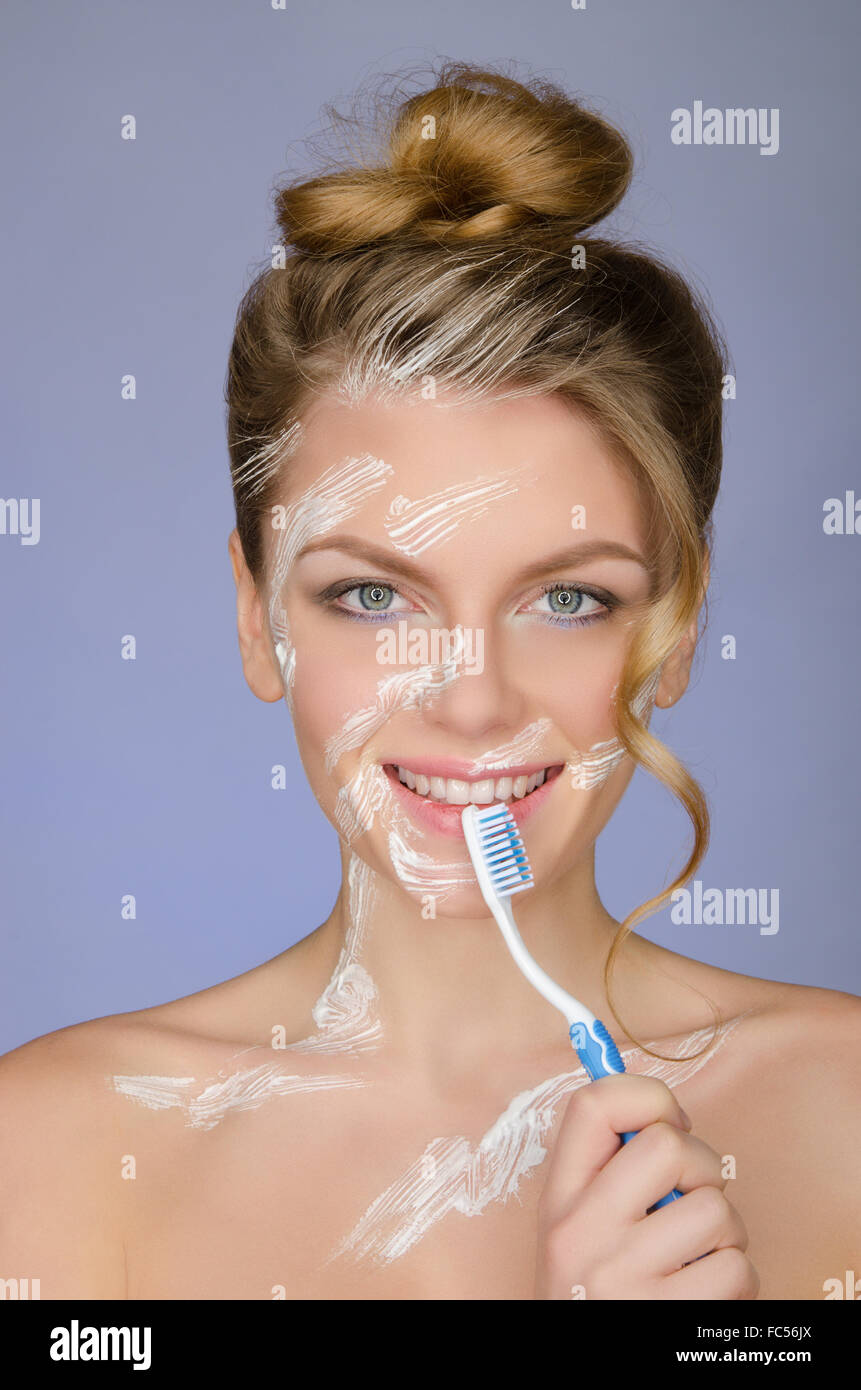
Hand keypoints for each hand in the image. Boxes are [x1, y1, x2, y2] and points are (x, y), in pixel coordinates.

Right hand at [535, 1073, 757, 1298]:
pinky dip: (734, 1281)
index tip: (666, 1121)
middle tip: (688, 1197)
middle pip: (668, 1145)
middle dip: (700, 1166)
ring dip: (723, 1232)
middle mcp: (581, 1234)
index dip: (646, 1095)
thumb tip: (662, 1110)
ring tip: (695, 1256)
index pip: (593, 1105)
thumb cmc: (594, 1291)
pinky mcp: (665, 1319)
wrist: (580, 1372)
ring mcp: (623, 1279)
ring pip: (716, 1209)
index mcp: (558, 1199)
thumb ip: (608, 1171)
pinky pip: (735, 1268)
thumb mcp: (576, 1226)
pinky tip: (703, 1293)